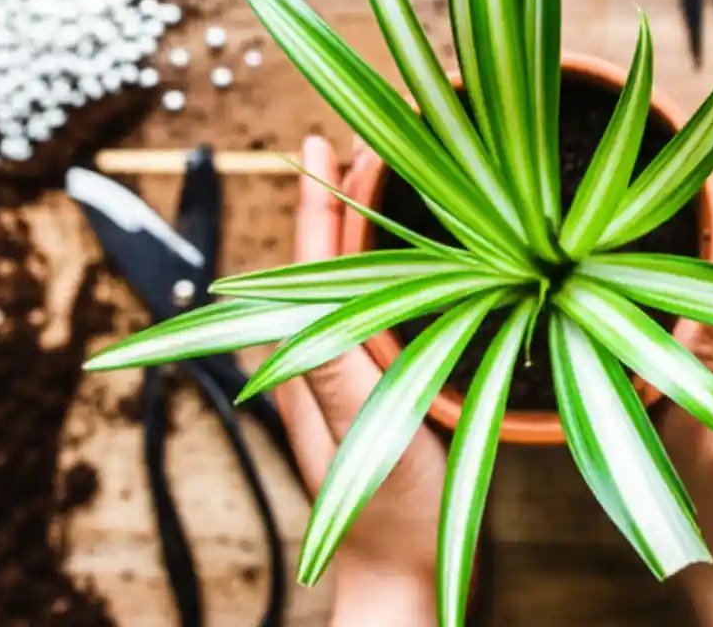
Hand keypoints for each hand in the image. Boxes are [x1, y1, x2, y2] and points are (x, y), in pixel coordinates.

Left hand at [273, 136, 445, 626]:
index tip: (321, 142)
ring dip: (364, 224)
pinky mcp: (378, 387)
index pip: (310, 262)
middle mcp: (323, 358)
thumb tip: (301, 302)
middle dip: (341, 196)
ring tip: (377, 177)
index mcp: (311, 361)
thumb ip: (335, 373)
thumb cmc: (388, 515)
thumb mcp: (366, 439)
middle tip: (361, 141)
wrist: (404, 569)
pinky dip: (396, 267)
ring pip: (356, 279)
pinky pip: (383, 309)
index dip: (318, 199)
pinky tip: (412, 255)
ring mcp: (350, 372)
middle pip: (329, 259)